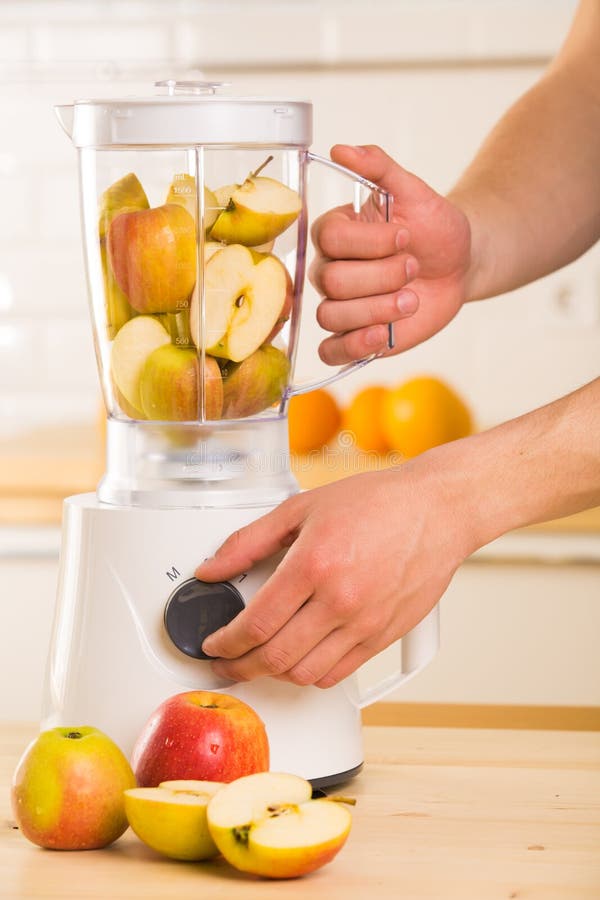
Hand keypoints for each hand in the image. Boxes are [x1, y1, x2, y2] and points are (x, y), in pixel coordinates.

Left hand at [196, 455, 472, 687]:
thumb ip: (249, 541)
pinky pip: (338, 673)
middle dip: (241, 666)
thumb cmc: (378, 502)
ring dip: (274, 675)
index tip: (214, 644)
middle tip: (227, 661)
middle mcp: (340, 599)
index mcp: (314, 565)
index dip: (225, 643)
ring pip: (305, 674)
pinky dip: (311, 674)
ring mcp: (365, 622)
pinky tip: (301, 659)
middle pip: (276, 658)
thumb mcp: (301, 507)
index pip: (256, 625)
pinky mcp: (384, 636)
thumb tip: (212, 569)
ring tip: (261, 660)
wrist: (437, 510)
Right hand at [310, 144, 471, 364]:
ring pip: (332, 316)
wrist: (459, 264)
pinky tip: (382, 336)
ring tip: (411, 298)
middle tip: (414, 267)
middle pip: (333, 282)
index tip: (407, 234)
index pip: (330, 239)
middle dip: (382, 276)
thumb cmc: (435, 227)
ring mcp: (341, 306)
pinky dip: (353, 346)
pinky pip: (332, 351)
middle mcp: (330, 270)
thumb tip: (341, 148)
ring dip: (377, 310)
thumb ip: (379, 167)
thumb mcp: (415, 191)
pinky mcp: (354, 337)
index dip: (371, 242)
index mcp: (336, 233)